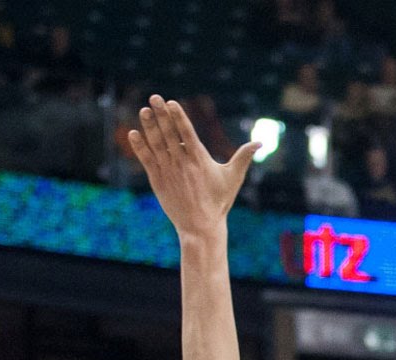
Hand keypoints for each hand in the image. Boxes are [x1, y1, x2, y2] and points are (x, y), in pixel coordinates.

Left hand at [127, 95, 259, 236]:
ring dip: (149, 126)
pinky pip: (146, 159)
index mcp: (200, 159)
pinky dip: (140, 146)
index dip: (178, 116)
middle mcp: (182, 162)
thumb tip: (260, 143)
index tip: (170, 102)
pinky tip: (134, 133)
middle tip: (154, 97)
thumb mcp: (234, 177)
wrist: (200, 226)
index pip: (187, 132)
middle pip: (169, 133)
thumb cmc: (219, 201)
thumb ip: (244, 156)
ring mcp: (168, 171)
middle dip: (161, 114)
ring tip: (144, 110)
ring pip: (156, 143)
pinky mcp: (158, 180)